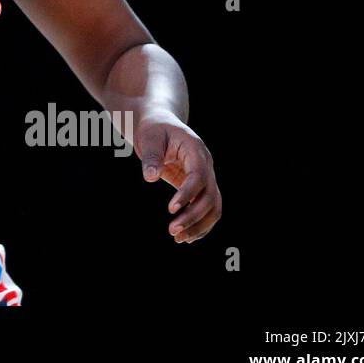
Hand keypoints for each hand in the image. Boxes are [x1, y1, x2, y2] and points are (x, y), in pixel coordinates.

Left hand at [135, 112, 221, 243]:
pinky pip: (208, 208)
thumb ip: (151, 156)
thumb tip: (150, 177)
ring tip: (179, 239)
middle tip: (172, 231)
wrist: (161, 123)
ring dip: (200, 225)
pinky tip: (187, 237)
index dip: (187, 194)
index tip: (171, 209)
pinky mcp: (200, 187)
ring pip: (213, 206)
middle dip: (193, 216)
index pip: (198, 176)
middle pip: (209, 195)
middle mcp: (206, 165)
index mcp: (195, 150)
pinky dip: (201, 224)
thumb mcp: (150, 137)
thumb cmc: (154, 128)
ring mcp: (206, 176)